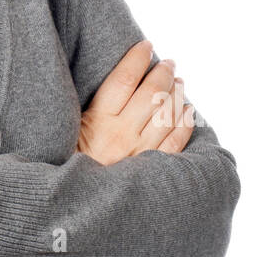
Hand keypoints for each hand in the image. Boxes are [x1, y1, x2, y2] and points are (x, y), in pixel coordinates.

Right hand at [77, 39, 194, 165]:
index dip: (137, 58)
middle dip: (163, 72)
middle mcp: (121, 134)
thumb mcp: (70, 133)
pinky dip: (185, 122)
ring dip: (177, 93)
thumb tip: (115, 83)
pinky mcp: (152, 170)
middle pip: (150, 93)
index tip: (146, 45)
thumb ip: (90, 110)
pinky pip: (176, 142)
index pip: (123, 79)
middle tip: (168, 63)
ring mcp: (139, 153)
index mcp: (97, 121)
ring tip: (179, 82)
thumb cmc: (68, 165)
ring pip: (167, 114)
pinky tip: (187, 111)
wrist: (77, 210)